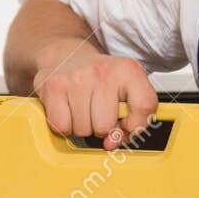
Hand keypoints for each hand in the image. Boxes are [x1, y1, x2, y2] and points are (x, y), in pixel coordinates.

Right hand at [33, 41, 156, 148]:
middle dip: (101, 128)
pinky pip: (62, 126)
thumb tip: (111, 143)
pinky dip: (63, 125)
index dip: (135, 126)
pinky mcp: (54, 86)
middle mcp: (104, 71)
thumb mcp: (126, 89)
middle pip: (105, 127)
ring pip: (83, 129)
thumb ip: (133, 118)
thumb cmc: (99, 78)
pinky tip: (68, 110)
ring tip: (81, 108)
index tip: (125, 125)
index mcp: (129, 70)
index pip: (145, 107)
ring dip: (82, 126)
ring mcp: (77, 78)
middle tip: (96, 113)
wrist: (66, 54)